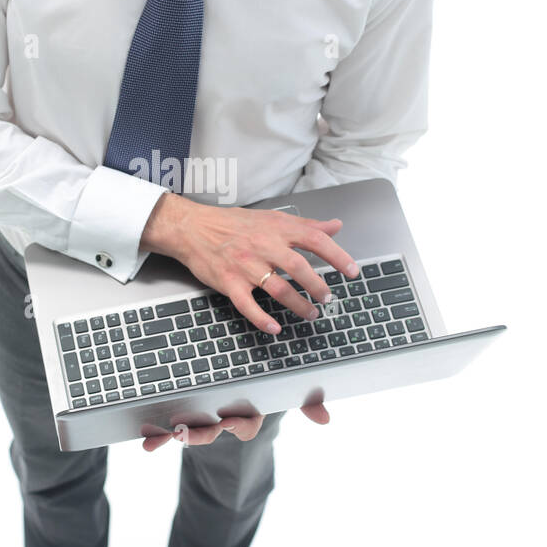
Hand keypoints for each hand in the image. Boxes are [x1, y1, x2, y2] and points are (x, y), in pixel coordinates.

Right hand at [141, 193, 359, 332]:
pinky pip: (248, 305)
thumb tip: (336, 226)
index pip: (314, 239)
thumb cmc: (233, 224)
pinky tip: (275, 328)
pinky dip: (262, 319)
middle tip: (328, 298)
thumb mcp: (272, 218)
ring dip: (298, 305)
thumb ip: (306, 225)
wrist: (193, 228)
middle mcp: (263, 245)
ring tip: (310, 314)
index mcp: (277, 228)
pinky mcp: (229, 282)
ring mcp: (245, 265)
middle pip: (298, 267)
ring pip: (278, 288)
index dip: (337, 255)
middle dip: (317, 286)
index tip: (352, 271)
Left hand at [141, 400, 329, 451]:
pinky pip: (169, 424)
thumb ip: (305, 403)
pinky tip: (142, 437)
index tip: (229, 423)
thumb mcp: (285, 391)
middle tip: (182, 432)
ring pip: (185, 431)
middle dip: (196, 434)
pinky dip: (156, 432)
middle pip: (210, 432)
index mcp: (246, 417)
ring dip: (168, 437)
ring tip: (153, 440)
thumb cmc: (266, 385)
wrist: (246, 380)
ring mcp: (203, 418)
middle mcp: (223, 422)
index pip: (242, 426)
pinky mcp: (185, 412)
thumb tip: (325, 418)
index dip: (235, 426)